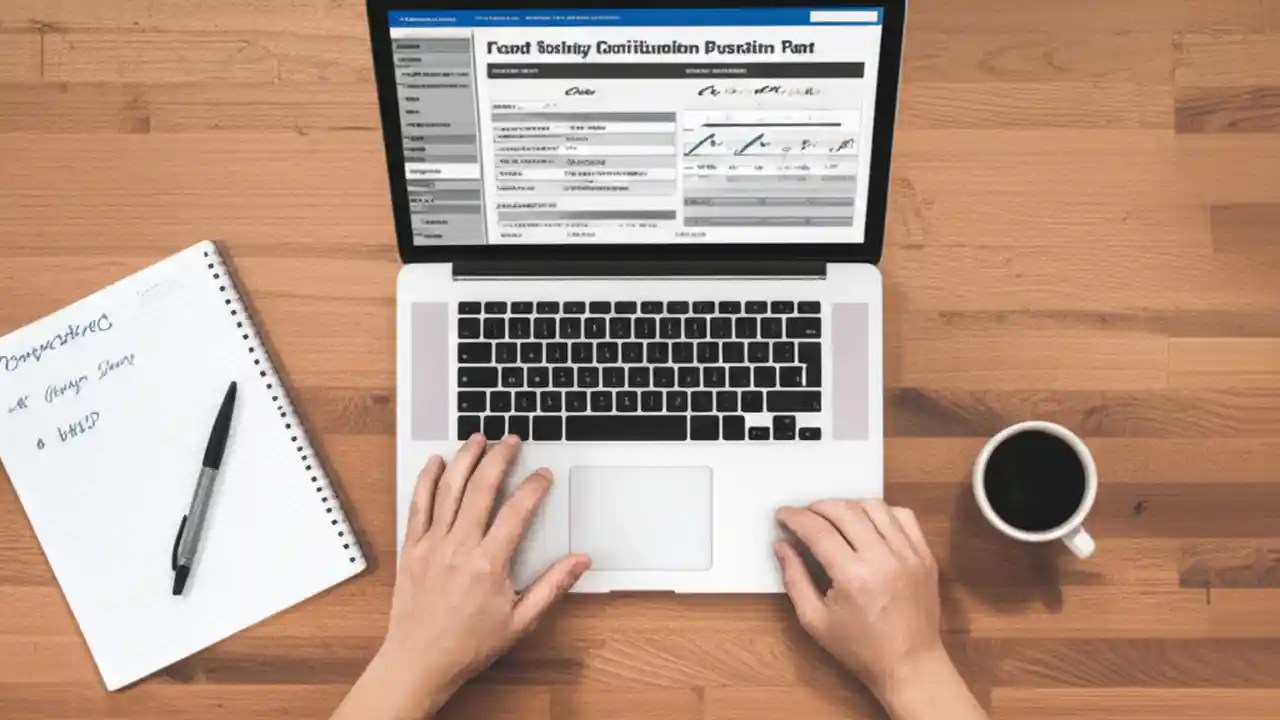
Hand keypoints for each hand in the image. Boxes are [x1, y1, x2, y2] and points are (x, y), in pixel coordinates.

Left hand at [333, 434, 590, 719]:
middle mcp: (458, 548)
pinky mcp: (412, 548)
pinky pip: (417, 505)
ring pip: (449, 489)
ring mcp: (432, 545)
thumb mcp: (521, 621)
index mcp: (488, 564)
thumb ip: (552, 586)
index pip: (516, 511)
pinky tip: (436, 463)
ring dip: (465, 459)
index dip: (533, 487)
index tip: (543, 474)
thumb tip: (580, 561)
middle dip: (499, 458)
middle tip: (511, 440)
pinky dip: (426, 480)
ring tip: (477, 439)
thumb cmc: (469, 645)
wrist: (419, 662)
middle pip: (481, 488)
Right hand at [775, 500, 984, 719]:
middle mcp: (883, 558)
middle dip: (817, 506)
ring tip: (834, 518)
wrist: (910, 665)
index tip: (783, 515)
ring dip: (848, 506)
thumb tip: (781, 546)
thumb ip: (794, 579)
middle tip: (804, 515)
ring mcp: (908, 554)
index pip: (818, 530)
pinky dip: (881, 512)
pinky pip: (903, 516)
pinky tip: (867, 523)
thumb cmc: (860, 648)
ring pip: (874, 506)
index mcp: (853, 577)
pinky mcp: (924, 555)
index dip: (795, 517)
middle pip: (844, 510)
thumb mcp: (815, 621)